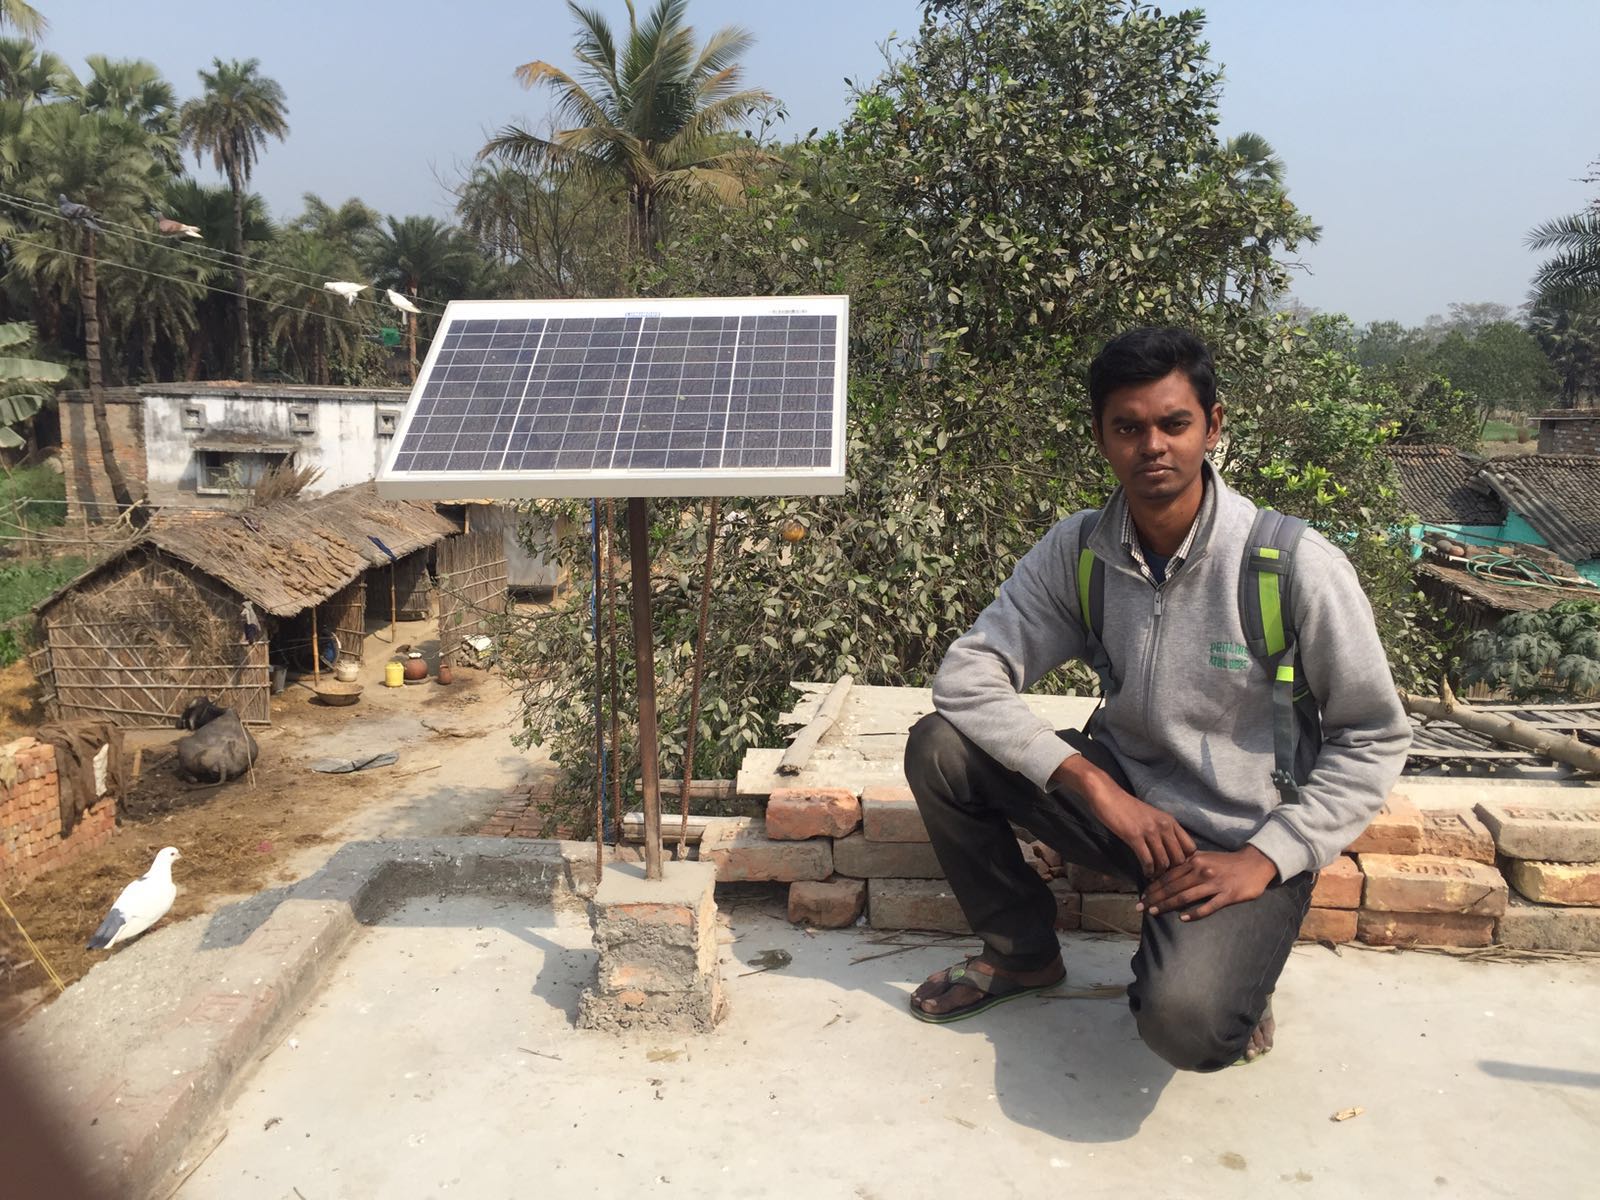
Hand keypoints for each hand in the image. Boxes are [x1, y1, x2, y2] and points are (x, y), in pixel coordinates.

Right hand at [1085, 789, 1195, 877]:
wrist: (1108, 796)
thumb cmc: (1128, 808)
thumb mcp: (1153, 816)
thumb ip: (1164, 830)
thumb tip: (1170, 851)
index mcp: (1170, 821)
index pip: (1190, 847)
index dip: (1186, 861)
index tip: (1177, 868)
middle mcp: (1164, 826)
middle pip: (1179, 858)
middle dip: (1173, 872)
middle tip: (1165, 877)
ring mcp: (1150, 831)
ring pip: (1164, 862)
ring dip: (1159, 874)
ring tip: (1154, 877)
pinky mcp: (1134, 836)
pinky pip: (1147, 860)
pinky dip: (1148, 871)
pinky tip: (1145, 873)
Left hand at [1139, 847, 1277, 920]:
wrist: (1255, 863)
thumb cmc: (1227, 862)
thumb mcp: (1204, 857)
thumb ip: (1186, 864)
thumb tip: (1165, 872)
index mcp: (1194, 861)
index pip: (1169, 875)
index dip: (1153, 887)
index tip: (1142, 896)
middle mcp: (1202, 871)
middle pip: (1173, 886)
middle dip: (1155, 898)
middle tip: (1141, 908)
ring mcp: (1215, 884)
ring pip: (1186, 896)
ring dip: (1168, 905)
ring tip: (1154, 912)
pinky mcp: (1228, 895)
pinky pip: (1208, 906)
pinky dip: (1194, 913)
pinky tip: (1183, 918)